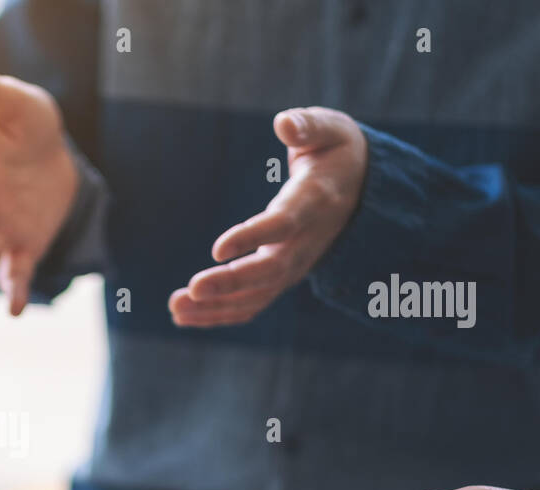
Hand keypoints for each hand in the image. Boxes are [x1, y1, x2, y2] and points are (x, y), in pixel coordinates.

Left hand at [171, 107, 366, 326]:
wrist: (364, 189)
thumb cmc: (336, 152)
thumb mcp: (330, 129)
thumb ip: (308, 126)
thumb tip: (284, 123)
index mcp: (314, 202)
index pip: (283, 225)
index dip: (252, 237)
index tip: (217, 249)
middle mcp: (305, 241)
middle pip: (268, 271)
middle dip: (229, 283)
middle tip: (191, 290)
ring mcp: (295, 264)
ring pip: (257, 295)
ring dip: (216, 306)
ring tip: (175, 308)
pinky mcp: (282, 277)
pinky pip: (251, 303)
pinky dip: (219, 313)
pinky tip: (184, 315)